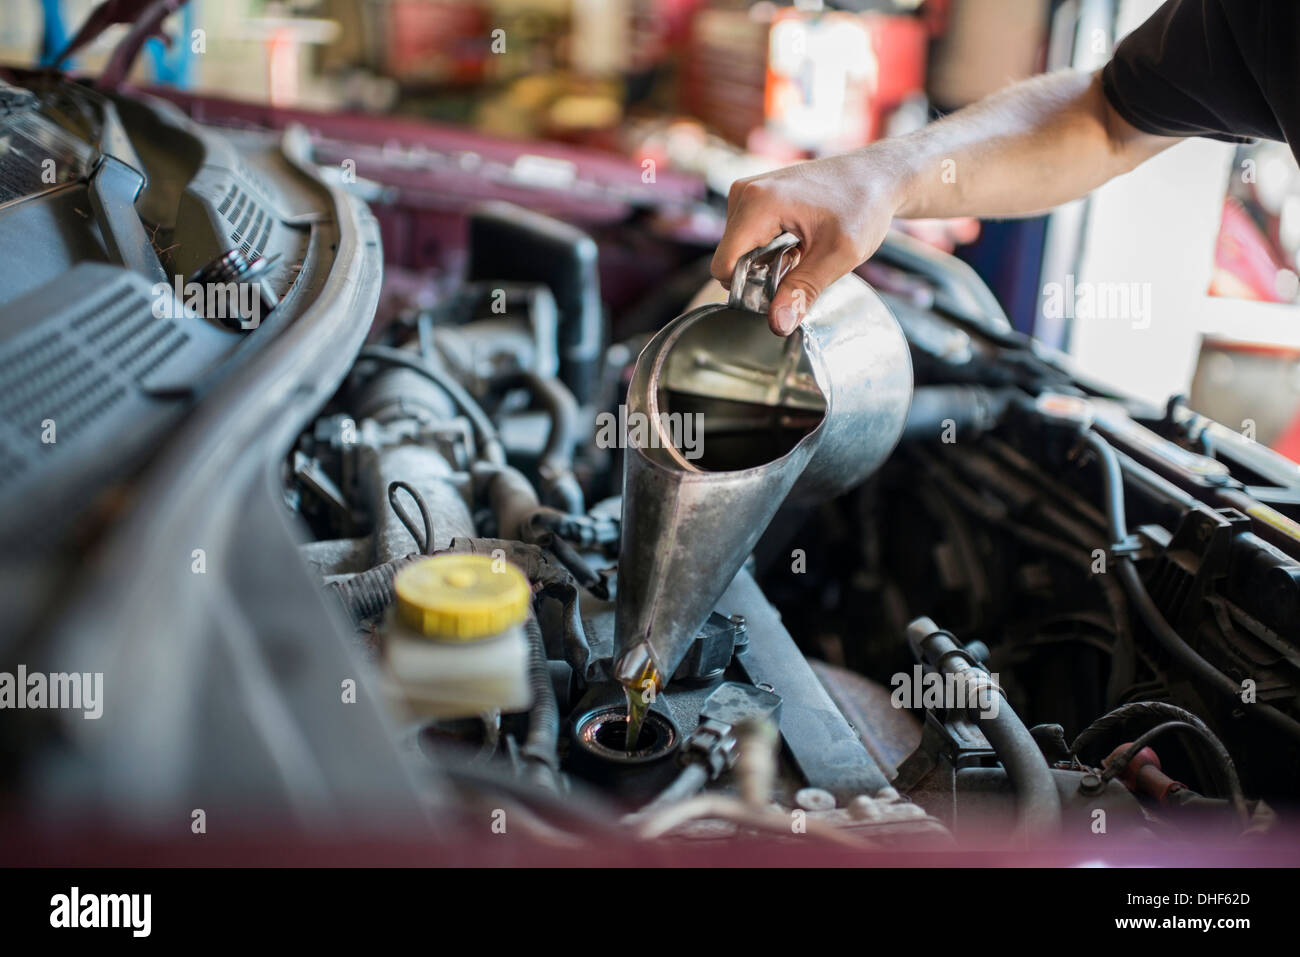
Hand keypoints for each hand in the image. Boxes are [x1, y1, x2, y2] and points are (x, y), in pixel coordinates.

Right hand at [711, 149, 905, 335]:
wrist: (878, 176)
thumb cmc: (864, 206)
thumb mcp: (838, 255)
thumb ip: (803, 290)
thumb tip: (777, 324)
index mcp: (758, 203)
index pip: (723, 265)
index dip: (747, 288)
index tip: (780, 291)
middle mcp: (744, 192)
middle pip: (730, 257)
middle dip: (758, 274)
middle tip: (800, 269)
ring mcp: (748, 191)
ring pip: (738, 248)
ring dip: (764, 262)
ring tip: (801, 253)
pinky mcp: (755, 194)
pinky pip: (747, 235)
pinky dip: (768, 247)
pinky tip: (796, 243)